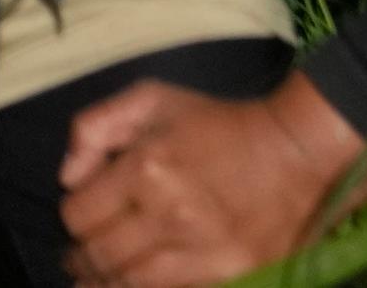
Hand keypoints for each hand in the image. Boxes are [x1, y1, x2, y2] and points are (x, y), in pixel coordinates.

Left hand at [56, 71, 366, 287]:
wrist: (299, 152)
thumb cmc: (221, 123)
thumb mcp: (153, 99)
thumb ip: (95, 127)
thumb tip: (67, 177)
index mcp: (146, 168)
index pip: (80, 216)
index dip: (74, 219)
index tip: (81, 220)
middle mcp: (171, 214)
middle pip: (102, 256)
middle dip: (83, 260)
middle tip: (79, 263)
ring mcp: (204, 251)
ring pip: (134, 284)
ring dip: (108, 285)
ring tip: (98, 284)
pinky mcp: (233, 275)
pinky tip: (140, 286)